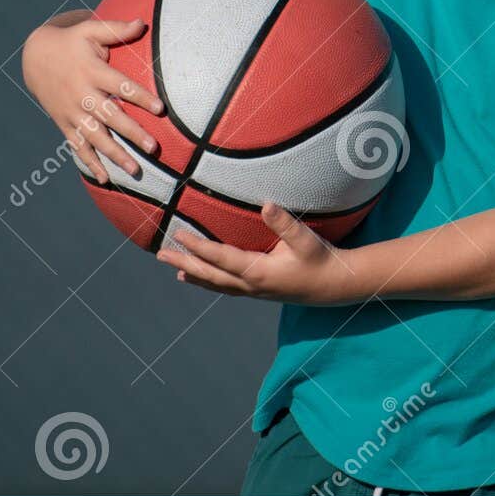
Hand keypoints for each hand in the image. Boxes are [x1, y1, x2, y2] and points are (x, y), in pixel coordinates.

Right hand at [21, 14, 163, 183]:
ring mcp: (71, 112)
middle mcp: (81, 94)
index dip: (140, 97)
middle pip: (110, 117)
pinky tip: (107, 179)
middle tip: (154, 147)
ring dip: (115, 154)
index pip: (119, 86)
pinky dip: (90, 163)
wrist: (34, 56)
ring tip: (136, 170)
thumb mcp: (90, 30)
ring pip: (95, 137)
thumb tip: (143, 23)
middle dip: (132, 133)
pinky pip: (78, 146)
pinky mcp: (64, 123)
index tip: (160, 109)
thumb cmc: (71, 41)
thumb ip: (116, 29)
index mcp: (91, 71)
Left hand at [155, 203, 361, 304]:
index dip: (198, 246)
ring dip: (193, 273)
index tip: (179, 234)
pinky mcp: (258, 290)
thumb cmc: (320, 260)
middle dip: (184, 262)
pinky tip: (200, 278)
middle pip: (209, 274)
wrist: (333, 285)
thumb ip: (285, 223)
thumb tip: (266, 204)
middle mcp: (250, 284)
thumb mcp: (305, 240)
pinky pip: (226, 287)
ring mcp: (253, 290)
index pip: (220, 258)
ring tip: (174, 268)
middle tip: (161, 254)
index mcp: (257, 271)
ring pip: (216, 283)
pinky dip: (209, 282)